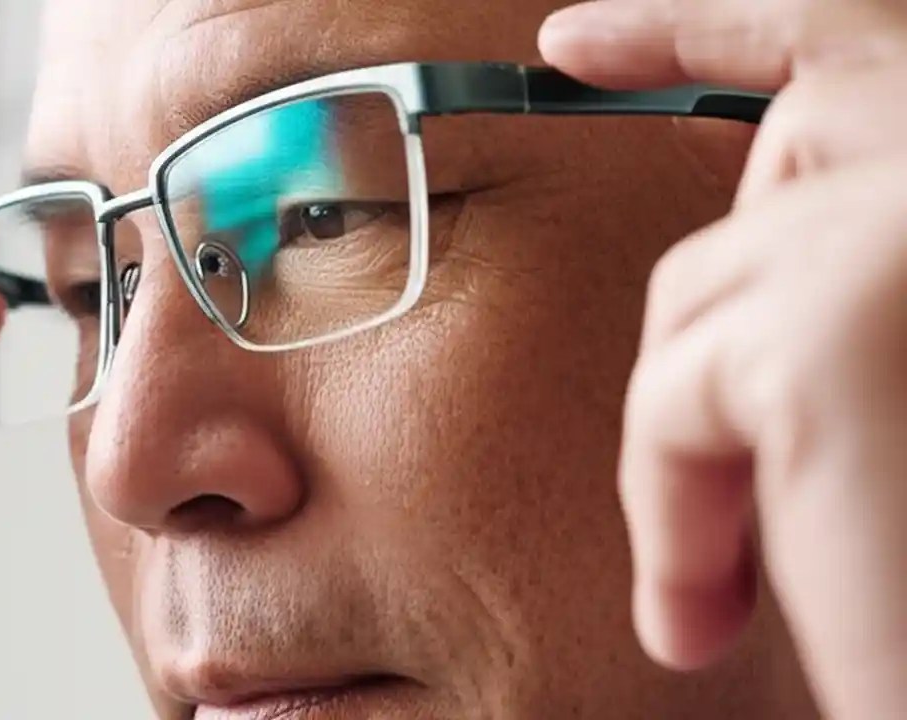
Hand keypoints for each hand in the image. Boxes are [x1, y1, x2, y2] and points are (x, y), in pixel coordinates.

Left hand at [540, 1, 906, 717]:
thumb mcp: (887, 373)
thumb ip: (826, 299)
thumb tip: (727, 287)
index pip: (833, 41)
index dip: (697, 28)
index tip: (565, 42)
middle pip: (760, 197)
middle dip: (723, 333)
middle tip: (750, 476)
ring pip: (705, 299)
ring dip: (703, 444)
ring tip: (738, 580)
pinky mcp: (840, 329)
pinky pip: (678, 394)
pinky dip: (675, 506)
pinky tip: (703, 613)